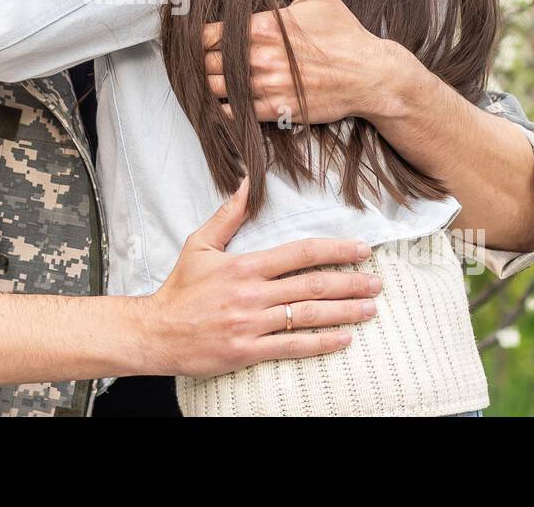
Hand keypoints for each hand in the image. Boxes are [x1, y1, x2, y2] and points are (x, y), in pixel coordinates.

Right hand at [140, 178, 380, 377]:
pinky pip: (292, 346)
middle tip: (376, 282)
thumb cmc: (179, 288)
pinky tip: (344, 339)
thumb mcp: (199, 245)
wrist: (156, 332)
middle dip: (349, 283)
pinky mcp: (248, 350)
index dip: (334, 250)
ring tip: (369, 308)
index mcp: (244, 266)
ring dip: (343, 312)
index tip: (361, 249)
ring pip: (308, 316)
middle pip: (311, 285)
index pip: (298, 253)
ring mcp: (251, 324)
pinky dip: (321, 343)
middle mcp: (252, 294)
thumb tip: (246, 183)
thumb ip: (227, 216)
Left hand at [202, 0, 417, 123]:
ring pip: (214, 87)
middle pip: (205, 61)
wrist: (370, 75)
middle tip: (201, 55)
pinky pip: (231, 112)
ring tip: (210, 74)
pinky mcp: (275, 111)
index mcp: (263, 27)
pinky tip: (224, 97)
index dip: (196, 35)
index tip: (198, 35)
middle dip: (199, 58)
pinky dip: (221, 106)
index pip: (206, 33)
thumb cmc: (342, 31)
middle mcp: (260, 59)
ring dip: (207, 81)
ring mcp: (266, 87)